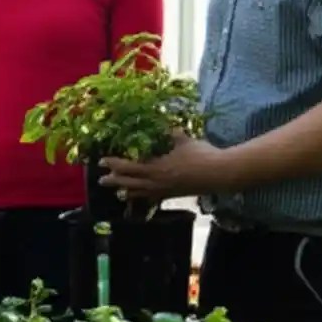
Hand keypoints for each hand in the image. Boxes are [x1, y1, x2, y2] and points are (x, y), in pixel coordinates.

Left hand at [97, 135, 228, 202]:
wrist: (220, 174)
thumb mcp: (182, 139)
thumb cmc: (201, 155)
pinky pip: (153, 198)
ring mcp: (164, 191)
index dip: (113, 164)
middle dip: (114, 181)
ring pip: (140, 194)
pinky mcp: (173, 195)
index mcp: (155, 168)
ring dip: (126, 191)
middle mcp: (156, 182)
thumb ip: (169, 132)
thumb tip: (160, 122)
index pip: (127, 167)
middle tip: (101, 180)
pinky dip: (144, 198)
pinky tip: (142, 197)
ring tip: (118, 193)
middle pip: (128, 183)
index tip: (102, 161)